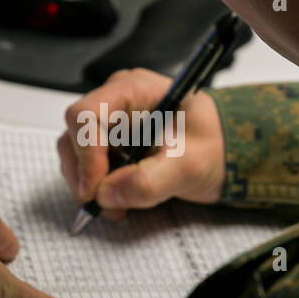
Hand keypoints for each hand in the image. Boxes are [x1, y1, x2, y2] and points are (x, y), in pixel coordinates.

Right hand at [57, 67, 225, 220]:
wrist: (224, 152)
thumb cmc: (214, 145)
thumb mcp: (190, 164)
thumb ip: (150, 181)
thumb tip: (107, 194)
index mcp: (134, 90)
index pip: (87, 115)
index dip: (86, 153)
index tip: (96, 188)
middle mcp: (117, 102)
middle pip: (74, 135)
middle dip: (84, 174)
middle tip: (103, 205)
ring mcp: (111, 123)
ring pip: (75, 153)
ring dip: (88, 184)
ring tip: (116, 207)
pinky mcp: (110, 144)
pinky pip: (87, 166)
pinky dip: (96, 188)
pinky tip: (118, 201)